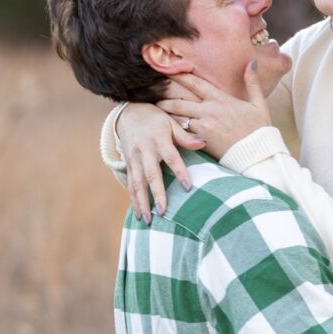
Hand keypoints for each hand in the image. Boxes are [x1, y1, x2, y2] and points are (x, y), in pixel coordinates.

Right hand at [119, 102, 201, 221]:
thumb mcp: (171, 122)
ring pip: (137, 183)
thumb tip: (203, 143)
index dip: (180, 171)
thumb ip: (185, 136)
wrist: (129, 113)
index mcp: (159, 139)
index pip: (171, 157)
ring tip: (147, 220)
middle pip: (151, 174)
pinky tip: (138, 214)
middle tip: (163, 211)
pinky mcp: (128, 164)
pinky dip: (134, 200)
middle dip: (156, 194)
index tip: (188, 187)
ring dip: (141, 202)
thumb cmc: (156, 119)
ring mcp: (134, 158)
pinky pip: (130, 184)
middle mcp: (145, 150)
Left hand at [156, 62, 271, 158]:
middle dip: (164, 94)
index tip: (168, 69)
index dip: (180, 75)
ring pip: (178, 116)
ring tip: (153, 107)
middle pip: (180, 100)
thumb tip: (251, 62)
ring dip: (165, 111)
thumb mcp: (259, 103)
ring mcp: (203, 126)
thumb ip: (252, 82)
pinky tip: (162, 125)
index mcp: (221, 99)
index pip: (196, 83)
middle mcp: (209, 111)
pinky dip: (171, 127)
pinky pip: (181, 131)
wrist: (257, 154)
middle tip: (151, 90)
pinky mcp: (200, 140)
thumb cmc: (259, 130)